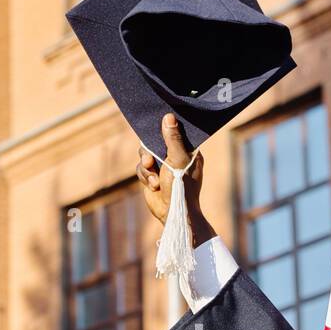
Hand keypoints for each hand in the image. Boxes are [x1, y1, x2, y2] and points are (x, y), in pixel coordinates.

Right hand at [135, 114, 216, 244]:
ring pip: (145, 155)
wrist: (173, 213)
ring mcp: (163, 167)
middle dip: (150, 151)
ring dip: (147, 166)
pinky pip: (141, 168)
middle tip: (150, 159)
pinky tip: (153, 186)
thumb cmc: (182, 186)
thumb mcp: (177, 159)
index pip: (176, 132)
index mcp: (188, 151)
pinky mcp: (152, 176)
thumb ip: (172, 139)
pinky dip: (145, 176)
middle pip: (155, 142)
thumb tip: (168, 116)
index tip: (155, 123)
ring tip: (153, 177)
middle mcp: (176, 157)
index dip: (165, 128)